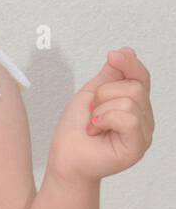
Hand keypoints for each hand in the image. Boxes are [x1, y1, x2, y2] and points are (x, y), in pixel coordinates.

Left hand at [46, 47, 153, 185]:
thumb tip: (127, 51)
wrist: (65, 157)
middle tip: (91, 112)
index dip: (129, 63)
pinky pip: (129, 118)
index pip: (141, 76)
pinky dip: (106, 119)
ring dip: (101, 109)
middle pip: (135, 86)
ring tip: (94, 124)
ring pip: (131, 100)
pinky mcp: (138, 146)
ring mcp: (144, 133)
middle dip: (104, 94)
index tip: (112, 56)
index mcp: (135, 104)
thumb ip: (110, 75)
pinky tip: (97, 130)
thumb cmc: (75, 130)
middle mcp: (144, 118)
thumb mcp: (91, 94)